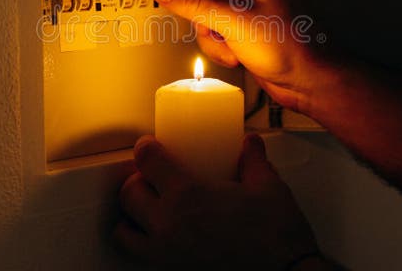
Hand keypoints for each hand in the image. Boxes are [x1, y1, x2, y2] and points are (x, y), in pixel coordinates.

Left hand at [114, 133, 321, 269]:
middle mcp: (168, 225)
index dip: (145, 149)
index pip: (147, 162)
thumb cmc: (277, 236)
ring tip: (147, 210)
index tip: (149, 147)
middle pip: (129, 194)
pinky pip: (142, 258)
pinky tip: (162, 239)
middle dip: (136, 181)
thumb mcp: (268, 186)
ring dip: (131, 217)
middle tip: (151, 176)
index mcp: (187, 195)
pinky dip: (143, 246)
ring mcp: (167, 255)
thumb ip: (253, 160)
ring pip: (124, 233)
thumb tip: (250, 144)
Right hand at [148, 0, 318, 109]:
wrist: (307, 81)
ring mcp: (248, 4)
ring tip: (225, 42)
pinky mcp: (244, 25)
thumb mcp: (234, 20)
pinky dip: (217, 42)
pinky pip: (214, 26)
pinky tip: (234, 53)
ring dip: (209, 30)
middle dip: (197, 6)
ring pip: (205, 7)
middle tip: (185, 14)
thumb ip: (194, 2)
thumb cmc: (290, 46)